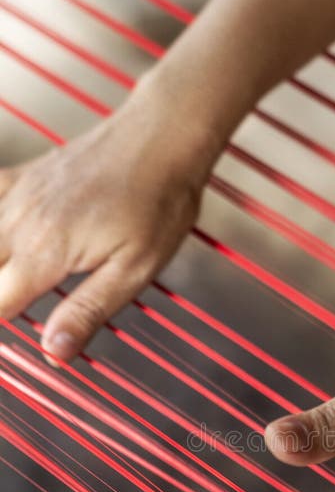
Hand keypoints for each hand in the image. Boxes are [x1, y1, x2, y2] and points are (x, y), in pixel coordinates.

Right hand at [0, 90, 217, 362]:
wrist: (162, 138)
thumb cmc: (157, 205)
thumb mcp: (133, 271)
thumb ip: (87, 311)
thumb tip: (53, 353)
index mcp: (44, 253)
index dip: (6, 321)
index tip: (24, 333)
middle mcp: (19, 222)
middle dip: (1, 294)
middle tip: (26, 300)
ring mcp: (18, 195)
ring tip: (23, 279)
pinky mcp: (25, 177)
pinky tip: (10, 234)